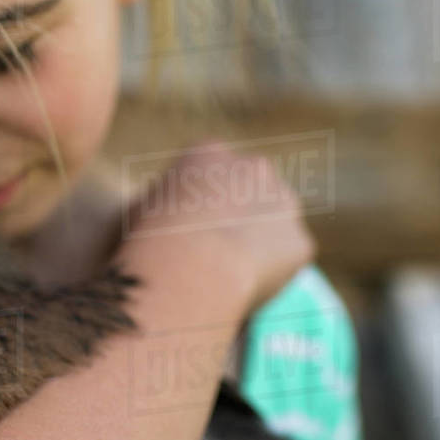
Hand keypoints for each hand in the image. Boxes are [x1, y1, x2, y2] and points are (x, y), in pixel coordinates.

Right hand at [123, 139, 315, 315]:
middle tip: (213, 248)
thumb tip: (163, 220)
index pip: (206, 170)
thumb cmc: (153, 236)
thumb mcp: (140, 210)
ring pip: (273, 222)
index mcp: (209, 153)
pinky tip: (243, 286)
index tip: (185, 224)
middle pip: (248, 189)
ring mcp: (283, 203)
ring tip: (228, 272)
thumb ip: (159, 205)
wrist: (193, 263)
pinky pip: (285, 259)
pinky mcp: (300, 241)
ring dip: (258, 240)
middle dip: (236, 213)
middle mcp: (254, 168)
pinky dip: (270, 272)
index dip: (196, 200)